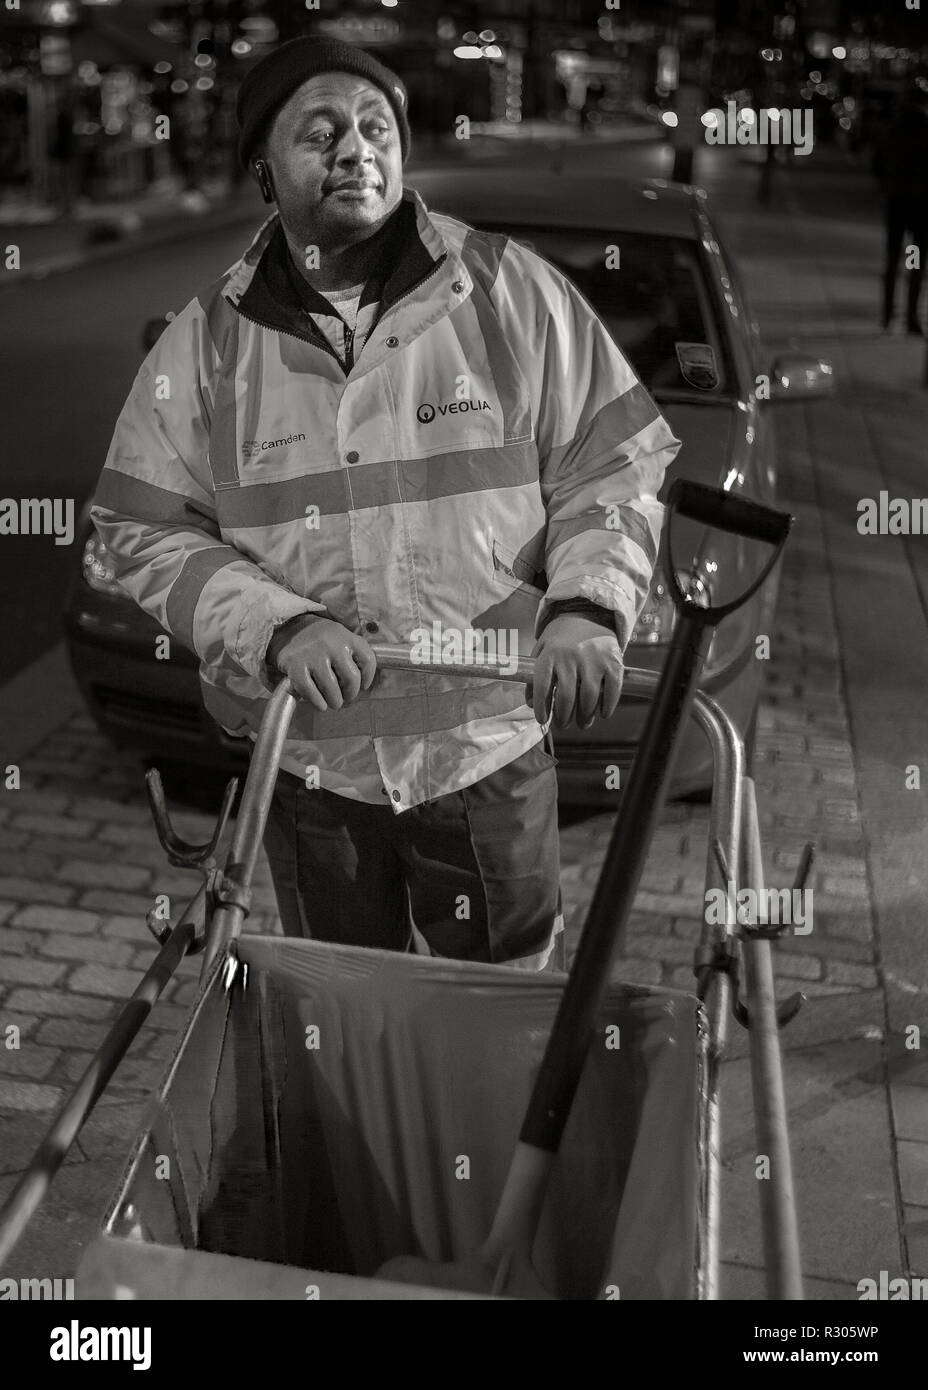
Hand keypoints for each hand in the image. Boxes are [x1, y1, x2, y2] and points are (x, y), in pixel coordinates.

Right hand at [267, 615, 376, 712]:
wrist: (286, 628)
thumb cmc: (319, 639)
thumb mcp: (340, 636)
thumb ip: (354, 653)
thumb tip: (363, 683)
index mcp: (345, 637)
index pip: (368, 661)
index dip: (368, 678)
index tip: (363, 686)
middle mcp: (331, 645)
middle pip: (351, 679)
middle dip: (350, 694)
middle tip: (346, 697)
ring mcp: (312, 655)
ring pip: (332, 689)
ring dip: (334, 701)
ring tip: (333, 702)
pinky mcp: (295, 666)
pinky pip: (310, 692)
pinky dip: (317, 702)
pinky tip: (320, 704)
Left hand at [528, 614, 623, 729]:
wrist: (589, 614)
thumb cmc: (561, 639)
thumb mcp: (541, 650)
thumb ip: (533, 676)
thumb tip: (531, 705)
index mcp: (550, 654)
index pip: (542, 687)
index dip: (542, 707)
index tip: (542, 720)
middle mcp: (571, 656)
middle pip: (566, 697)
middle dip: (563, 717)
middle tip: (563, 725)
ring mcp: (594, 659)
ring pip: (589, 698)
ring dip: (585, 716)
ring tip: (583, 722)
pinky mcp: (613, 662)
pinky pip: (612, 690)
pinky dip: (607, 706)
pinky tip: (603, 713)